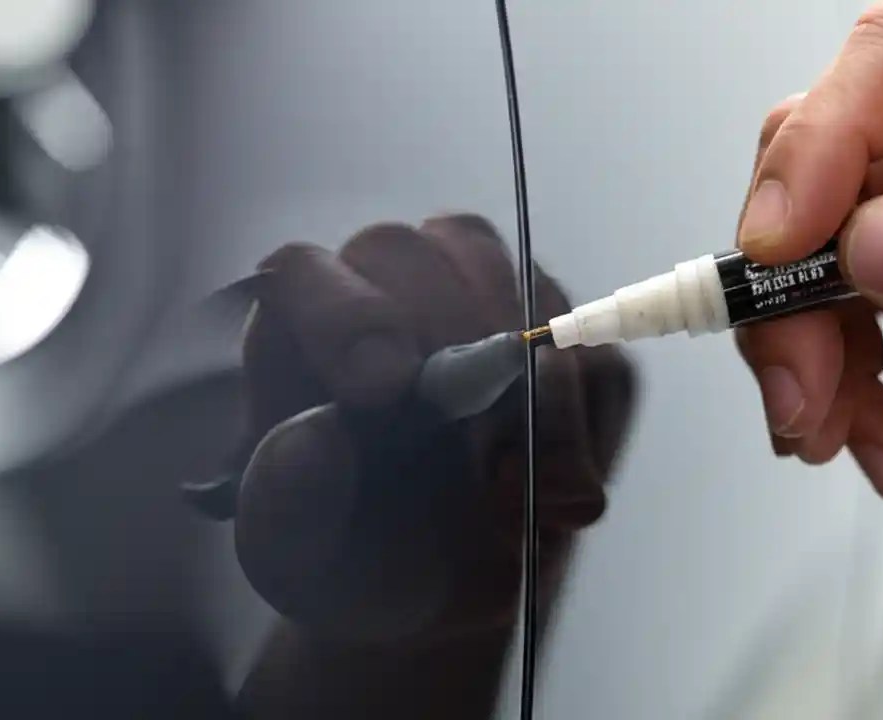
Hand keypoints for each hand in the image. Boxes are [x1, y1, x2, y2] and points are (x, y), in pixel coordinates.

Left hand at [233, 214, 635, 642]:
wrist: (430, 599)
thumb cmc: (348, 562)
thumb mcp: (300, 555)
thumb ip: (289, 500)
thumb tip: (315, 437)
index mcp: (295, 337)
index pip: (302, 273)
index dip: (346, 314)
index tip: (387, 389)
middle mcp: (383, 298)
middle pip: (415, 254)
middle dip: (452, 341)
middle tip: (469, 445)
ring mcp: (481, 306)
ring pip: (517, 284)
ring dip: (531, 395)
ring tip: (505, 493)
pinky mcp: (559, 348)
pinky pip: (592, 355)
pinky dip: (581, 433)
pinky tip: (546, 498)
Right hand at [736, 0, 882, 532]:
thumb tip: (871, 239)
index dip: (826, 137)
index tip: (784, 243)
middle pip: (827, 160)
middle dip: (792, 281)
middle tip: (799, 371)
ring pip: (801, 243)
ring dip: (796, 346)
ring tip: (830, 424)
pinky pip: (812, 309)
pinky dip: (822, 383)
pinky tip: (872, 434)